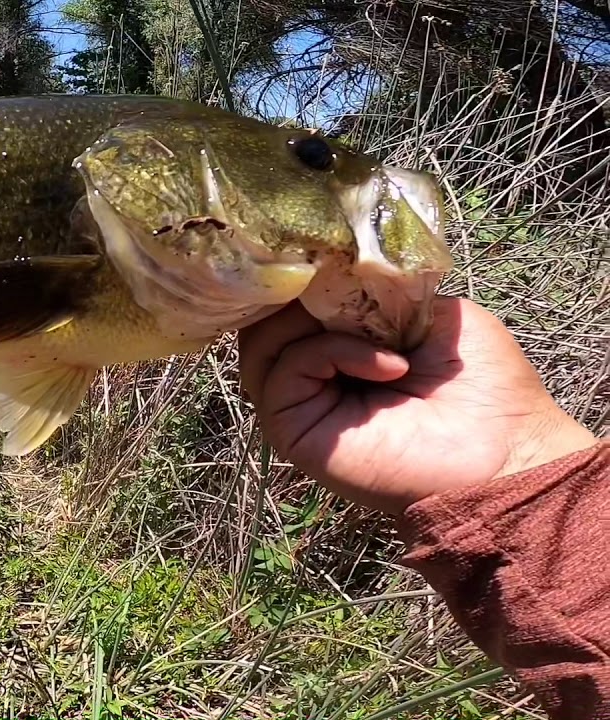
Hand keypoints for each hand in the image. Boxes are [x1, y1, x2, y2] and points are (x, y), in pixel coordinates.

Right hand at [238, 297, 597, 514]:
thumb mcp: (433, 310)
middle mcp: (311, 374)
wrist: (502, 453)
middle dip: (294, 291)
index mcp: (340, 344)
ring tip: (367, 327)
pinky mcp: (291, 429)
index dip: (300, 272)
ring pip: (258, 344)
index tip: (323, 249)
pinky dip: (332, 352)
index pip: (289, 301)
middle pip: (260, 320)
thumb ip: (378, 288)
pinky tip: (388, 365)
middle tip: (337, 284)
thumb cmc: (483, 386)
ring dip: (306, 319)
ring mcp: (297, 403)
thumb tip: (329, 266)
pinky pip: (286, 371)